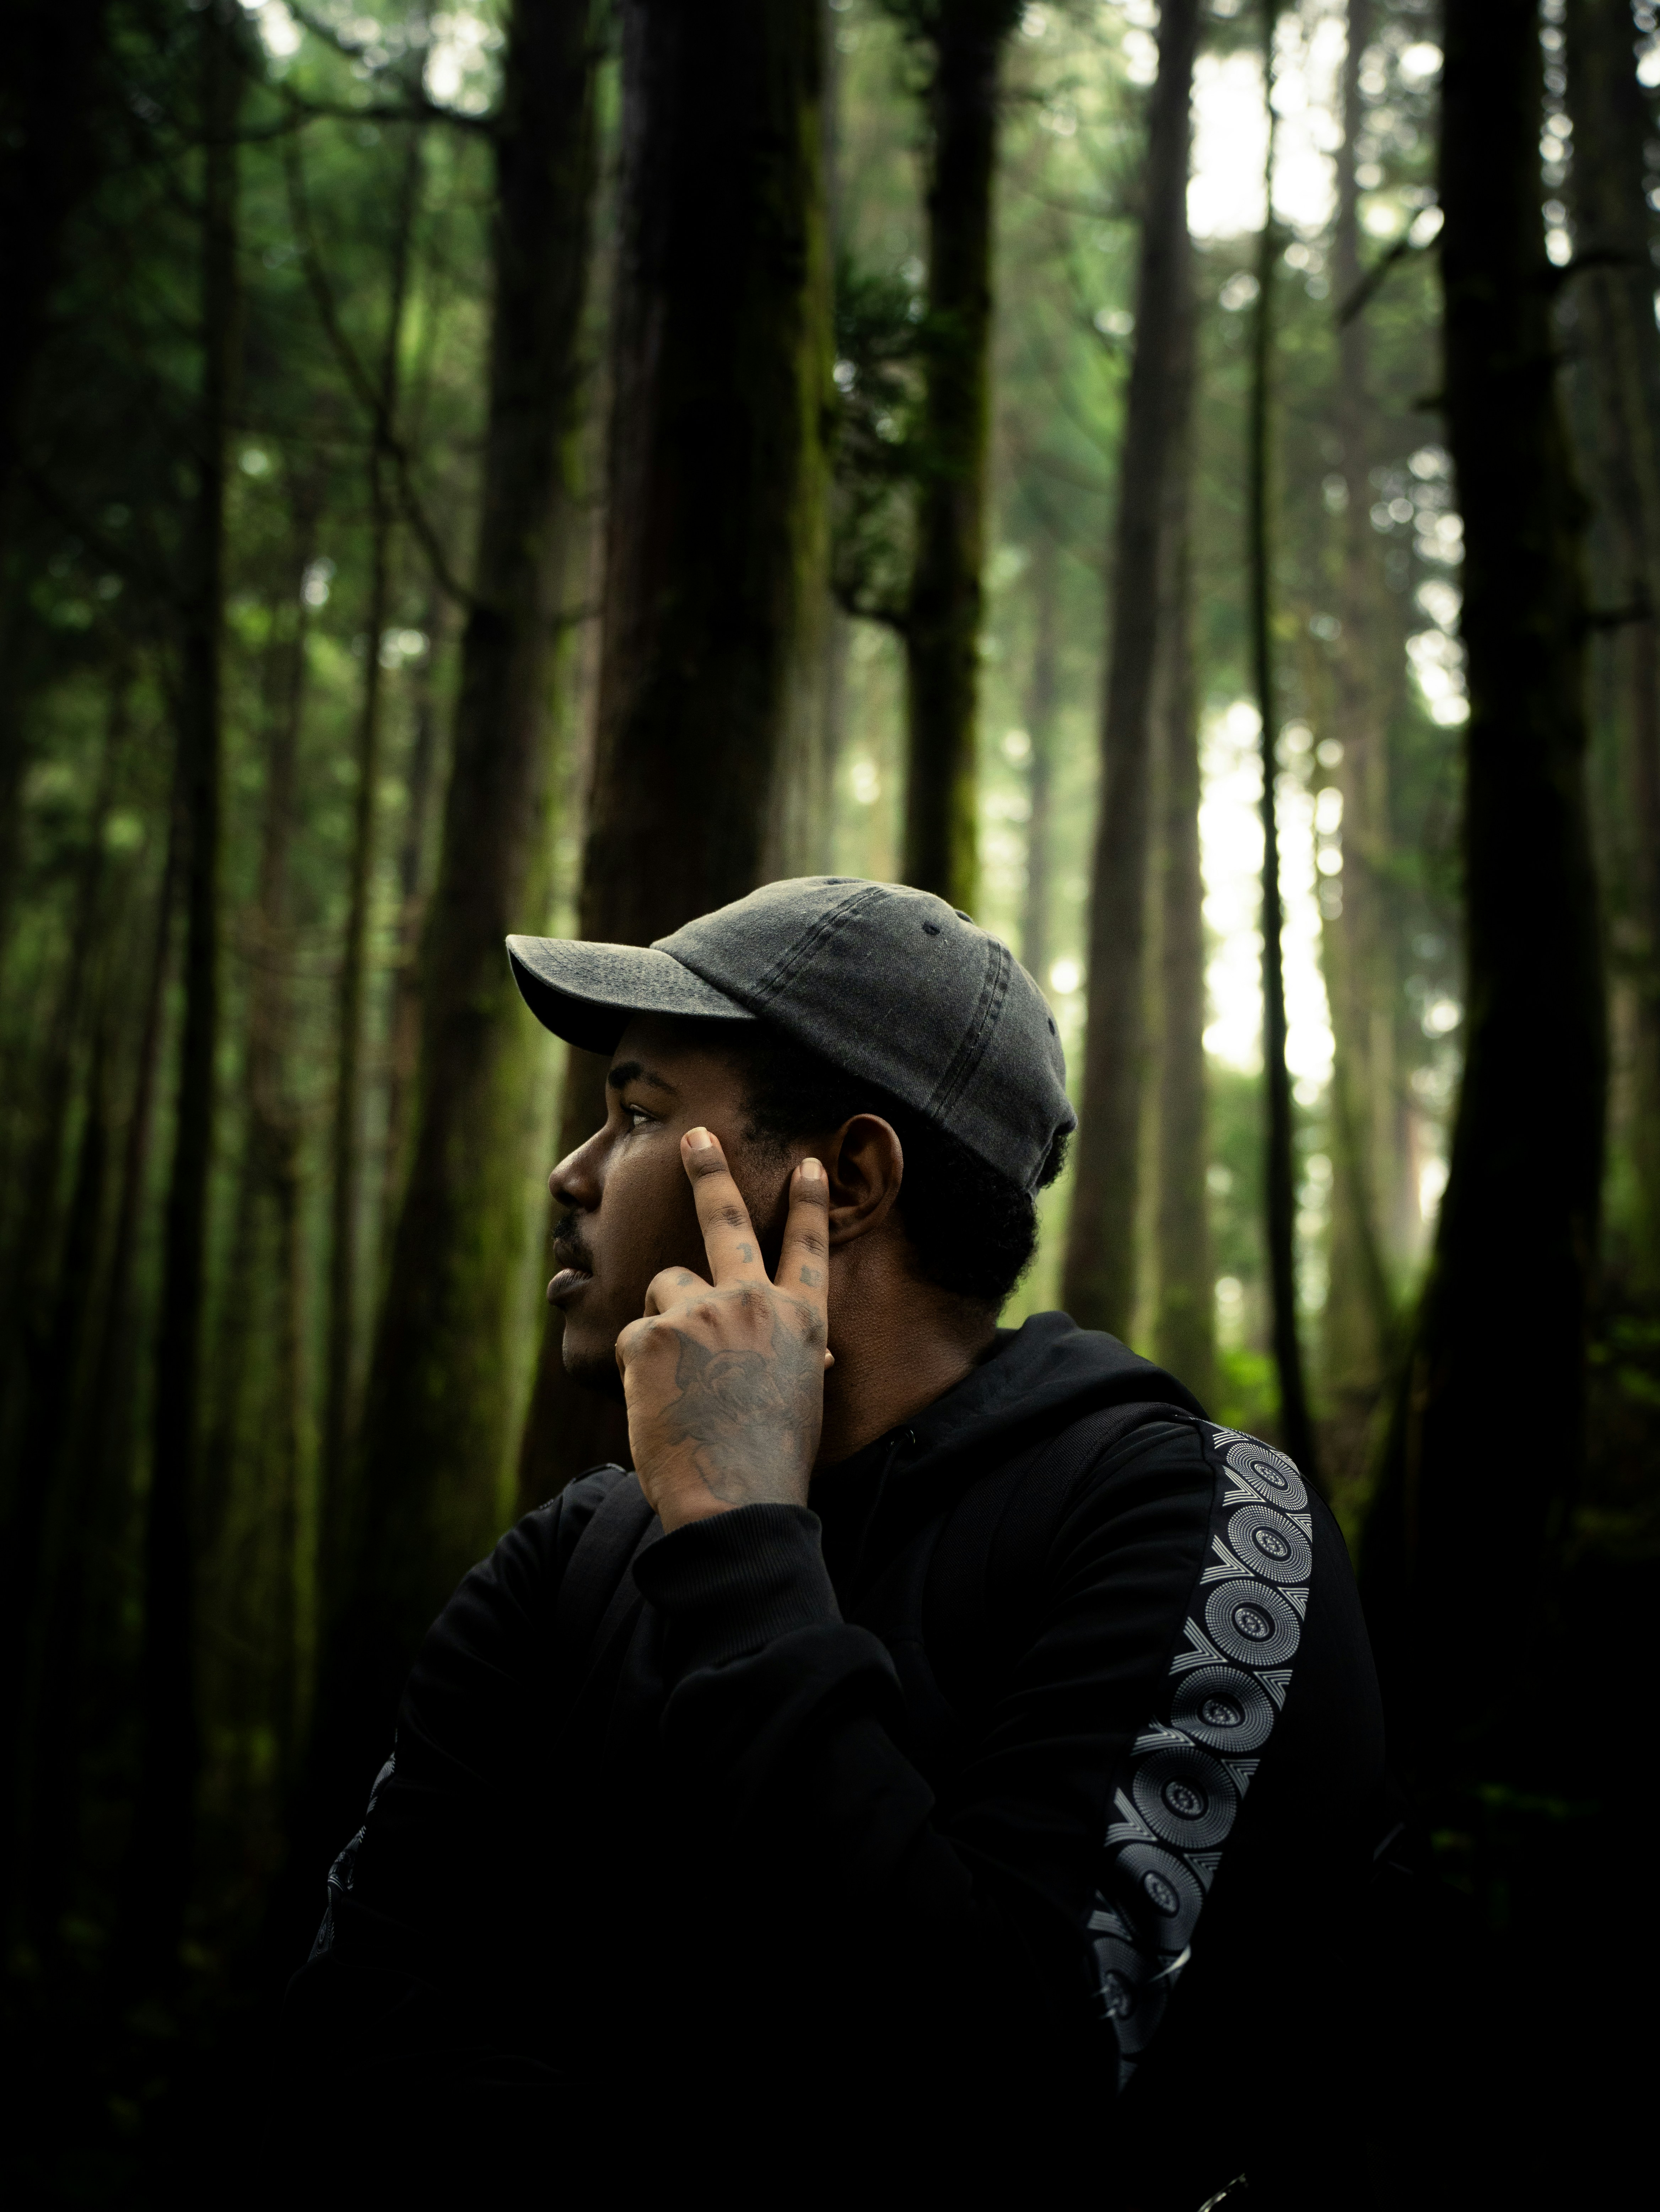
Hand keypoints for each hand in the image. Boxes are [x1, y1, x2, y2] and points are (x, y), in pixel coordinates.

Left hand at [615, 1127, 830, 1531]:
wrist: (735, 1501)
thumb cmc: (770, 1463)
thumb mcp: (800, 1400)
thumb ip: (792, 1359)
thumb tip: (814, 1353)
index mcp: (800, 1323)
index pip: (809, 1248)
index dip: (809, 1203)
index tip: (810, 1165)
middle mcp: (754, 1304)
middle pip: (729, 1221)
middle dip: (712, 1171)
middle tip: (696, 1136)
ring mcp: (702, 1313)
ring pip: (666, 1289)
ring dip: (664, 1322)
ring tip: (678, 1380)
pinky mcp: (652, 1334)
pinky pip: (632, 1336)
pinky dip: (638, 1367)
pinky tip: (659, 1403)